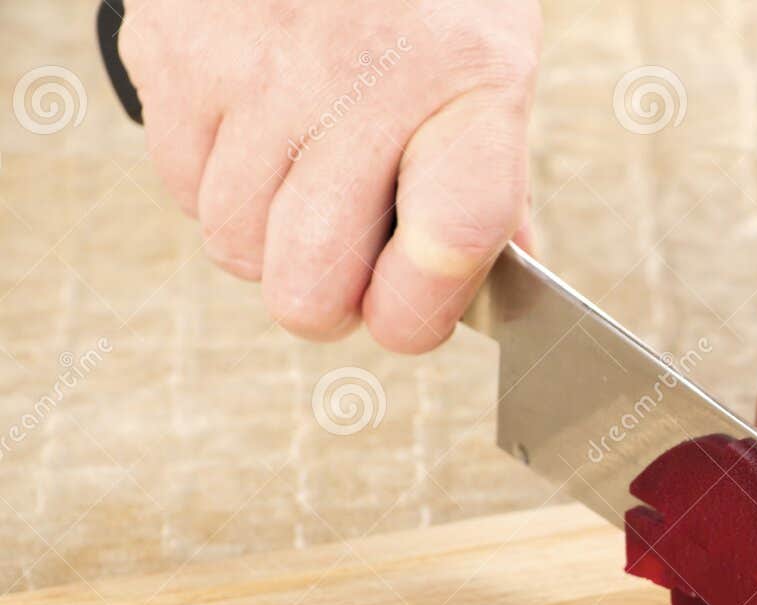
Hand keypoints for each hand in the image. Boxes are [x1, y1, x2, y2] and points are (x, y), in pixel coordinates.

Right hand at [120, 0, 540, 351]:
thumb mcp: (490, 70)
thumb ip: (493, 191)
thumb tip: (497, 295)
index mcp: (467, 86)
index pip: (447, 246)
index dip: (418, 314)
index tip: (410, 313)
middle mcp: (361, 78)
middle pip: (311, 287)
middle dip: (328, 301)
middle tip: (345, 265)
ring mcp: (256, 69)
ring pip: (237, 249)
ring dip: (268, 242)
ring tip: (304, 178)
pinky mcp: (174, 53)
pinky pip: (182, 190)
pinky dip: (216, 186)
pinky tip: (257, 135)